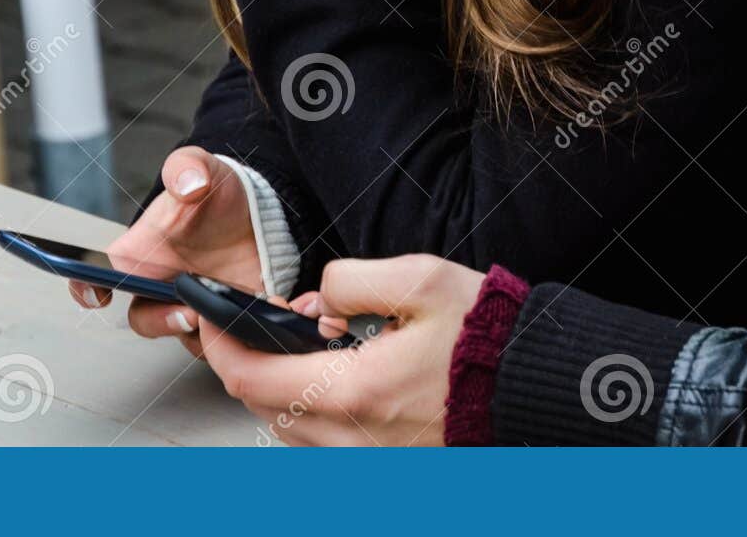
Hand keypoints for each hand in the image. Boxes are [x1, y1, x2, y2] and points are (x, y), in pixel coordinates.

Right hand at [67, 146, 259, 351]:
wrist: (257, 215)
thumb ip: (188, 169)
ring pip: (180, 335)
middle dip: (161, 321)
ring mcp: (187, 303)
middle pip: (143, 318)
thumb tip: (187, 181)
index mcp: (140, 251)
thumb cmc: (217, 194)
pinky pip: (214, 342)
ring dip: (196, 330)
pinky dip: (227, 335)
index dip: (87, 289)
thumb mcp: (203, 171)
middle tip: (188, 310)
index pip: (98, 275)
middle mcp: (158, 284)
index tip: (98, 296)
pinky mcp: (217, 318)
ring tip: (219, 309)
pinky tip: (242, 314)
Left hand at [196, 255, 484, 445]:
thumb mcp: (420, 279)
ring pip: (294, 430)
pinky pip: (328, 443)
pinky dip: (319, 410)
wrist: (534, 387)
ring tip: (324, 344)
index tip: (212, 317)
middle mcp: (354, 439)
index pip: (251, 378)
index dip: (222, 342)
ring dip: (289, 386)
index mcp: (355, 391)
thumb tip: (320, 295)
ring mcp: (369, 461)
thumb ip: (353, 278)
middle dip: (258, 360)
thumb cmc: (486, 338)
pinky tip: (348, 377)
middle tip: (284, 319)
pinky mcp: (387, 466)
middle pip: (266, 408)